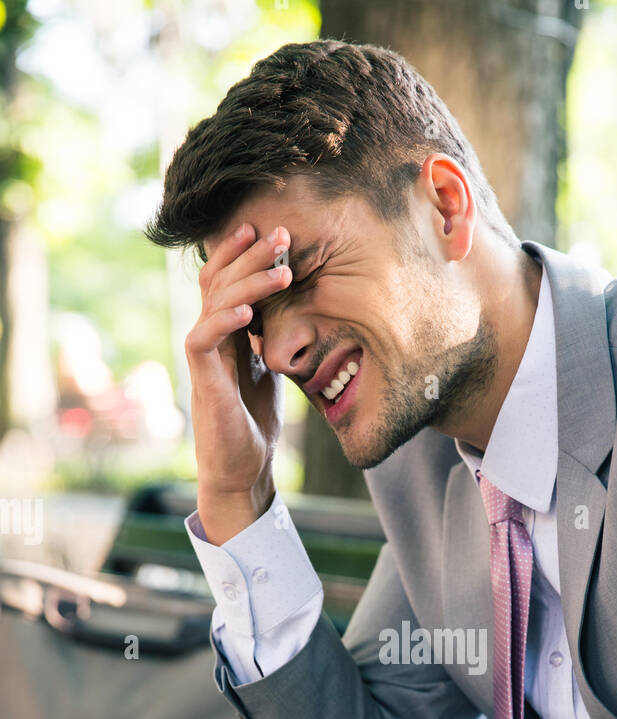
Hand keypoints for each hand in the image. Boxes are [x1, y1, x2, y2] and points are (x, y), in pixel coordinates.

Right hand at [185, 222, 293, 543]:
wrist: (243, 469)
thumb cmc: (254, 422)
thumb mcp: (269, 369)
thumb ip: (270, 337)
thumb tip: (294, 308)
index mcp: (226, 332)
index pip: (226, 280)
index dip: (243, 253)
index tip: (272, 231)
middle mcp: (210, 338)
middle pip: (219, 281)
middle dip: (249, 255)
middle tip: (280, 233)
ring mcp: (204, 357)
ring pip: (214, 304)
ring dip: (248, 284)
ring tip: (280, 270)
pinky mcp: (202, 379)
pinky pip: (202, 339)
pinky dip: (224, 322)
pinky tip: (248, 313)